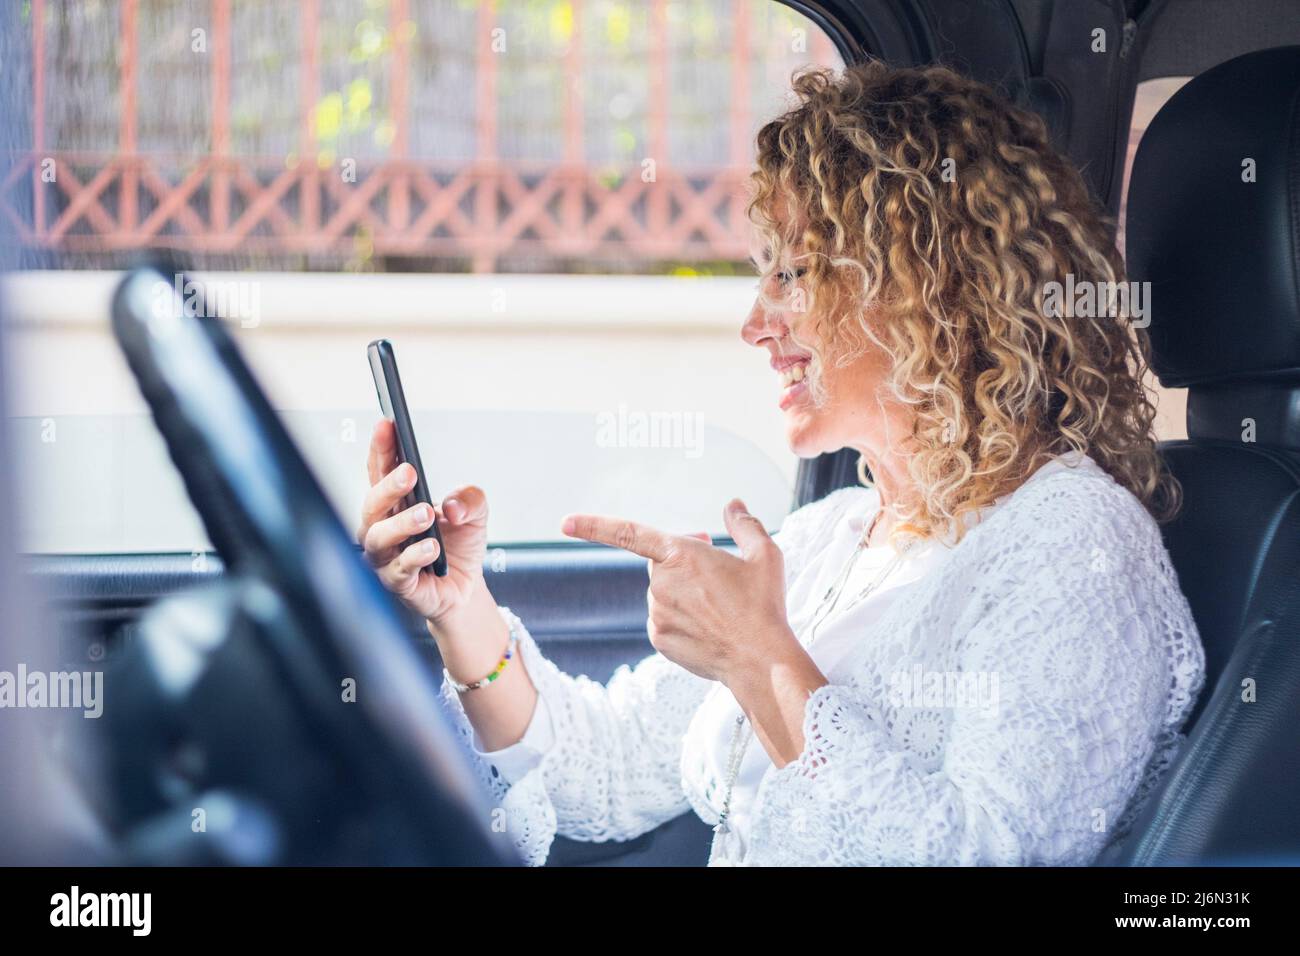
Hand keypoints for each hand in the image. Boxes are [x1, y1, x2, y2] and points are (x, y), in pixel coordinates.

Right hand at [357, 419, 487, 623]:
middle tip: (409, 473)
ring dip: (402, 523)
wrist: (464, 588)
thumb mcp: (476, 513)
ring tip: (426, 514)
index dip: (381, 447)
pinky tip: (432, 548)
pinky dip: (414, 557)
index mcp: (396, 503)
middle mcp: (383, 528)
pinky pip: (398, 570)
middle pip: (373, 503)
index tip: (387, 424)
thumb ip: (470, 499)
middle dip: (388, 487)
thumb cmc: (458, 546)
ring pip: (379, 538)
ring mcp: (386, 556)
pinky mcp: (397, 583)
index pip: (380, 470)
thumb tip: (453, 506)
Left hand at [561, 499, 799, 685]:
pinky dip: (682, 620)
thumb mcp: (765, 556)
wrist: (759, 660)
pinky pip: (664, 620)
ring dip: (684, 594)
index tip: (565, 522)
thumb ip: (745, 524)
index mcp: (681, 555)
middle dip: (681, 565)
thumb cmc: (763, 606)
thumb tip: (733, 505)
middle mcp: (661, 584)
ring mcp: (657, 614)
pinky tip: (710, 628)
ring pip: (663, 594)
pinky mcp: (659, 639)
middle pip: (661, 565)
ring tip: (721, 609)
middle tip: (717, 574)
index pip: (629, 533)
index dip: (594, 526)